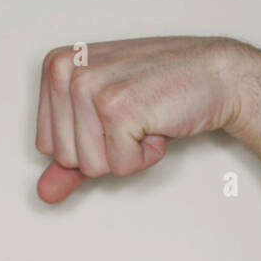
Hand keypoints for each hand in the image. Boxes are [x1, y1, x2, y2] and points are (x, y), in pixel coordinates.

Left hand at [35, 35, 260, 202]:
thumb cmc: (161, 87)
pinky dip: (147, 156)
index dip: (88, 143)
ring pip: (90, 167)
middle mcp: (65, 72)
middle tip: (134, 115)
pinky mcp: (117, 109)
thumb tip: (44, 193)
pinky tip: (158, 123)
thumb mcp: (105, 117)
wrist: (216, 72)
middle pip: (66, 159)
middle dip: (107, 150)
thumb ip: (71, 156)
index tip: (114, 114)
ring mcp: (89, 88)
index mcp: (55, 67)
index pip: (46, 145)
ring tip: (145, 117)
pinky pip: (120, 168)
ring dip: (127, 153)